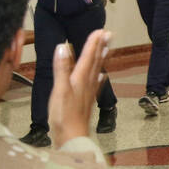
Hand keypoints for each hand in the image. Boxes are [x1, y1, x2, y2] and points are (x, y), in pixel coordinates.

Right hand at [49, 29, 110, 147]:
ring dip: (101, 59)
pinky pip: (95, 85)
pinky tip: (102, 76)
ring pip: (97, 71)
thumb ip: (61, 68)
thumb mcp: (59, 90)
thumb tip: (63, 46)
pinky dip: (98, 78)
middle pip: (95, 62)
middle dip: (101, 47)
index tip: (100, 30)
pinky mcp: (86, 102)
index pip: (87, 56)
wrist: (71, 138)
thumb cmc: (64, 116)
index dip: (93, 43)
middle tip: (109, 34)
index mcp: (80, 79)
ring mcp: (87, 93)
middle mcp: (86, 84)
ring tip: (108, 49)